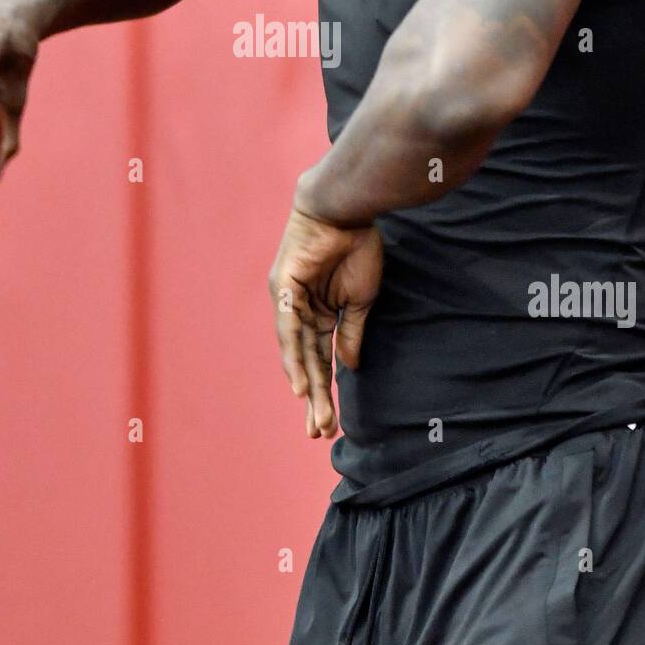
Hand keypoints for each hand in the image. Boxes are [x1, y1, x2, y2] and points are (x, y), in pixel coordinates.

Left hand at [268, 204, 383, 438]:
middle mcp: (299, 311)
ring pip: (296, 352)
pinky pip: (289, 327)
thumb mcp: (360, 299)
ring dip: (305, 386)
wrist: (347, 210)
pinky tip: (298, 384)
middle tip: (319, 434)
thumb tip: (349, 367)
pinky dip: (293, 356)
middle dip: (314, 399)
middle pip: (306, 363)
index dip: (325, 390)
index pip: (320, 360)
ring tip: (314, 418)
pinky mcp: (284, 287)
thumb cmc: (357, 247)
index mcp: (318, 313)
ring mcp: (288, 300)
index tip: (332, 422)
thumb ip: (351, 332)